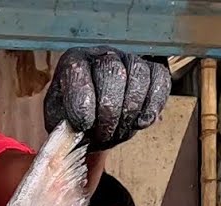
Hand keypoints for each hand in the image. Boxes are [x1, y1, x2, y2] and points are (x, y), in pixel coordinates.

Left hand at [43, 47, 171, 151]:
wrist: (93, 125)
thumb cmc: (74, 123)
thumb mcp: (60, 126)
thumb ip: (65, 126)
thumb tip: (80, 127)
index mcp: (72, 62)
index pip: (77, 71)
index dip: (82, 103)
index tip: (83, 126)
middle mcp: (101, 54)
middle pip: (112, 72)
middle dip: (109, 112)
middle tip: (103, 136)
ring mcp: (128, 59)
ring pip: (138, 75)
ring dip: (130, 112)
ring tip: (118, 132)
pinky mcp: (151, 70)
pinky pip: (160, 80)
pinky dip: (153, 105)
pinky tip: (140, 123)